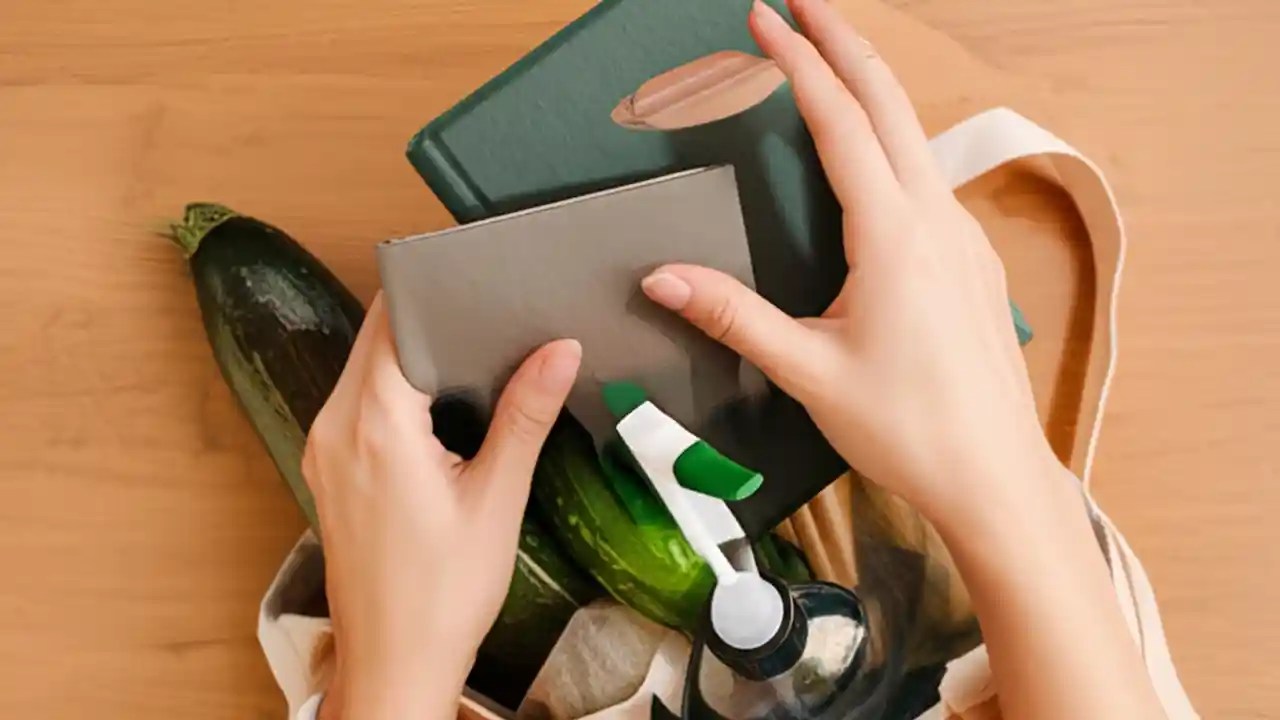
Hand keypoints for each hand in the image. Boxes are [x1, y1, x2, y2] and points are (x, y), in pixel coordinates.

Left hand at [303, 294, 580, 719]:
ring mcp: (325, 451)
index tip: (474, 275)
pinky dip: (396, 391)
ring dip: (413, 356)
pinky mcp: (330, 472)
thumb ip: (525, 415)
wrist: (395, 663)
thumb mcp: (498, 498)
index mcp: (375, 425)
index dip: (433, 290)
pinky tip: (441, 407)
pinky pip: (358, 404)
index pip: (395, 322)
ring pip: (365, 370)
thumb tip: (558, 350)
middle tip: (489, 312)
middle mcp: (336, 429)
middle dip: (429, 319)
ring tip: (474, 356)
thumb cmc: (441, 594)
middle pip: (376, 339)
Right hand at [646, 5, 1167, 717]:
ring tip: (830, 62)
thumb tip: (660, 277)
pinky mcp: (974, 263)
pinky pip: (930, 176)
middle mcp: (936, 219)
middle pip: (890, 104)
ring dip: (872, 89)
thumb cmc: (906, 429)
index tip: (764, 19)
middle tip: (801, 4)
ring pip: (916, 136)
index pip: (840, 122)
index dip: (798, 63)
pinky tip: (875, 158)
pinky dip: (894, 139)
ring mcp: (964, 238)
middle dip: (845, 43)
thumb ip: (735, 315)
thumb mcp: (809, 372)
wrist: (994, 475)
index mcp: (894, 235)